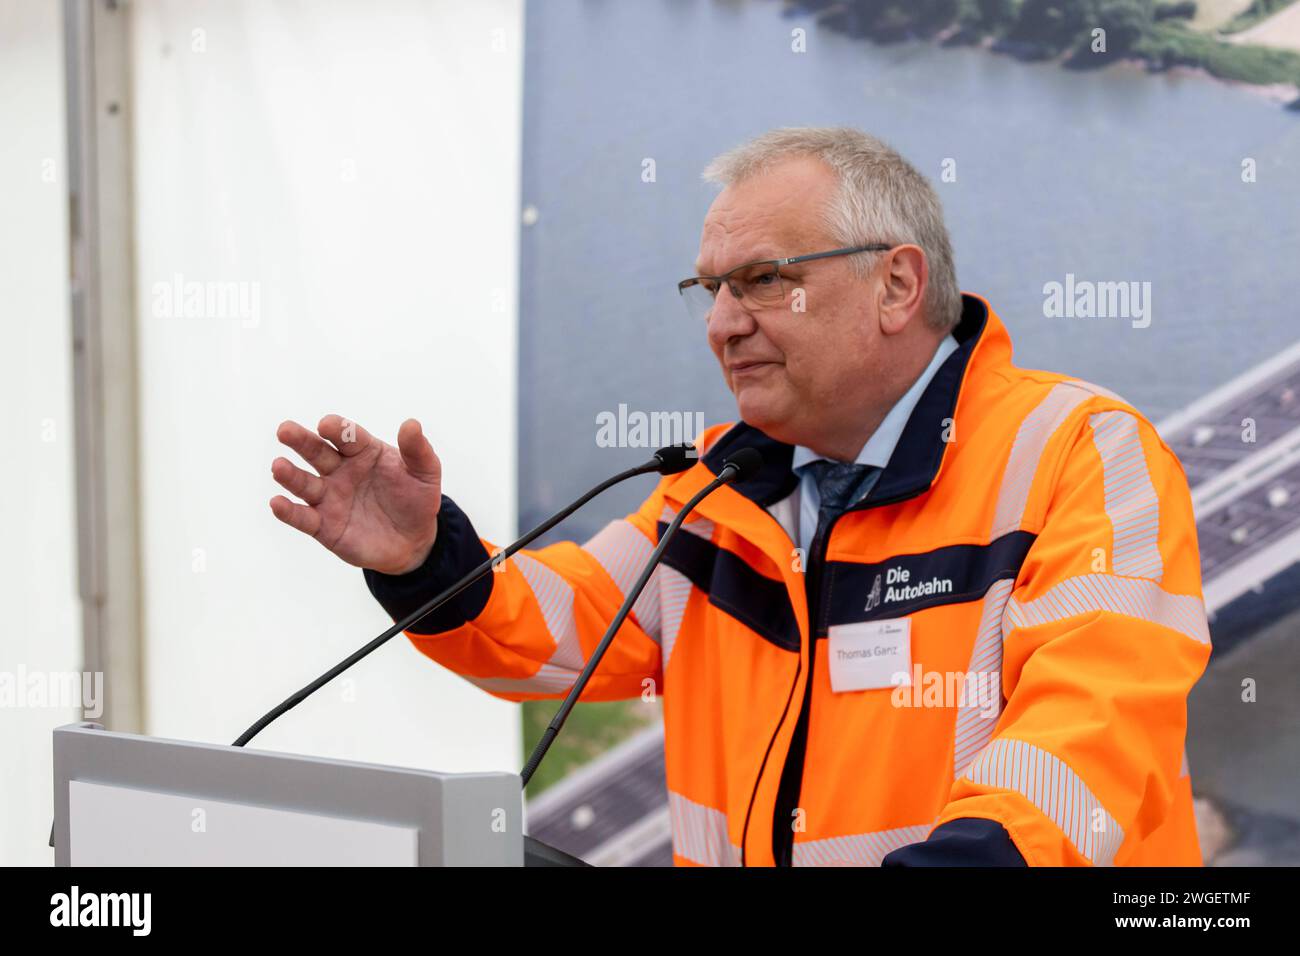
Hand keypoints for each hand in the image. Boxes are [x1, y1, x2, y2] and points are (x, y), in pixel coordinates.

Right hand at [270, 415, 441, 574]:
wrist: (413, 540)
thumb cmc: (416, 498)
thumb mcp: (425, 472)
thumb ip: (417, 450)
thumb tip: (411, 424)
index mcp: (363, 451)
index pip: (347, 436)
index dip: (337, 429)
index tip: (327, 425)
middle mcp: (340, 471)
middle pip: (317, 452)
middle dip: (300, 440)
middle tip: (285, 429)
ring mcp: (330, 497)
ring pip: (305, 483)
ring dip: (290, 475)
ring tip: (278, 467)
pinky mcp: (324, 526)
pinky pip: (303, 518)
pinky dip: (289, 512)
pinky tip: (277, 503)